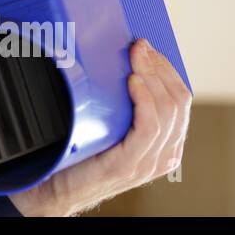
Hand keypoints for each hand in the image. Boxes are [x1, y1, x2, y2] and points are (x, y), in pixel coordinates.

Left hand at [9, 38, 192, 215]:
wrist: (54, 188)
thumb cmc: (79, 154)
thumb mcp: (109, 126)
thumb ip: (125, 106)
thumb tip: (123, 64)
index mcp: (165, 144)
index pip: (181, 99)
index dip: (166, 69)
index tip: (147, 47)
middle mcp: (164, 154)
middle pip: (178, 101)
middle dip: (159, 67)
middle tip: (140, 46)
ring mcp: (149, 162)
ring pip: (167, 110)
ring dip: (152, 76)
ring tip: (136, 57)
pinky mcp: (129, 165)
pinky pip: (149, 128)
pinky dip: (145, 101)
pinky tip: (133, 82)